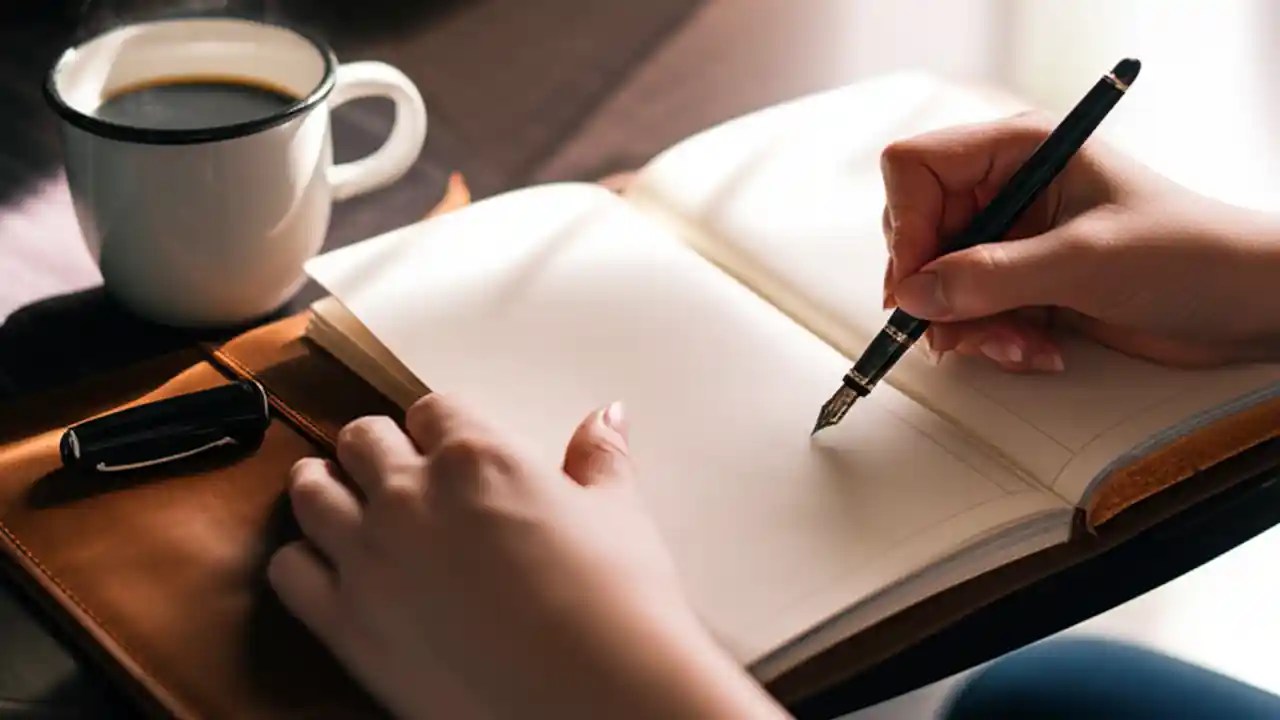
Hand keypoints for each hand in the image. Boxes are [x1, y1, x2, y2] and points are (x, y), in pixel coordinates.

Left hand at [268, 395, 784, 719]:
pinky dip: (302, 558)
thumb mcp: (618, 515)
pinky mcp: (346, 624)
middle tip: (394, 467)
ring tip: (344, 497)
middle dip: (378, 447)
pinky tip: (329, 565)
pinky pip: (289, 569)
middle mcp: (411, 496)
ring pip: (311, 491)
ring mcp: (370, 558)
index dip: (440, 424)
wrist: (598, 700)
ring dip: (327, 486)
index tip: (446, 442)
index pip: (433, 410)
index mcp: (477, 458)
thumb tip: (607, 418)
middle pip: (363, 439)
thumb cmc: (617, 608)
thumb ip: (599, 458)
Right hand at [881, 111, 1279, 370]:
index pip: (916, 168)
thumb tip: (913, 294)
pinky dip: (994, 341)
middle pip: (917, 232)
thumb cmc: (1188, 254)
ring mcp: (1013, 240)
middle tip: (955, 328)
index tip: (917, 280)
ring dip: (970, 327)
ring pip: (939, 285)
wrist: (1245, 306)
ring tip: (1020, 346)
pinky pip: (971, 315)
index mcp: (1020, 150)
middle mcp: (1008, 189)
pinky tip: (1038, 349)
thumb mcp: (1082, 261)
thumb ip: (989, 277)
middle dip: (936, 290)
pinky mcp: (1023, 285)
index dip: (906, 224)